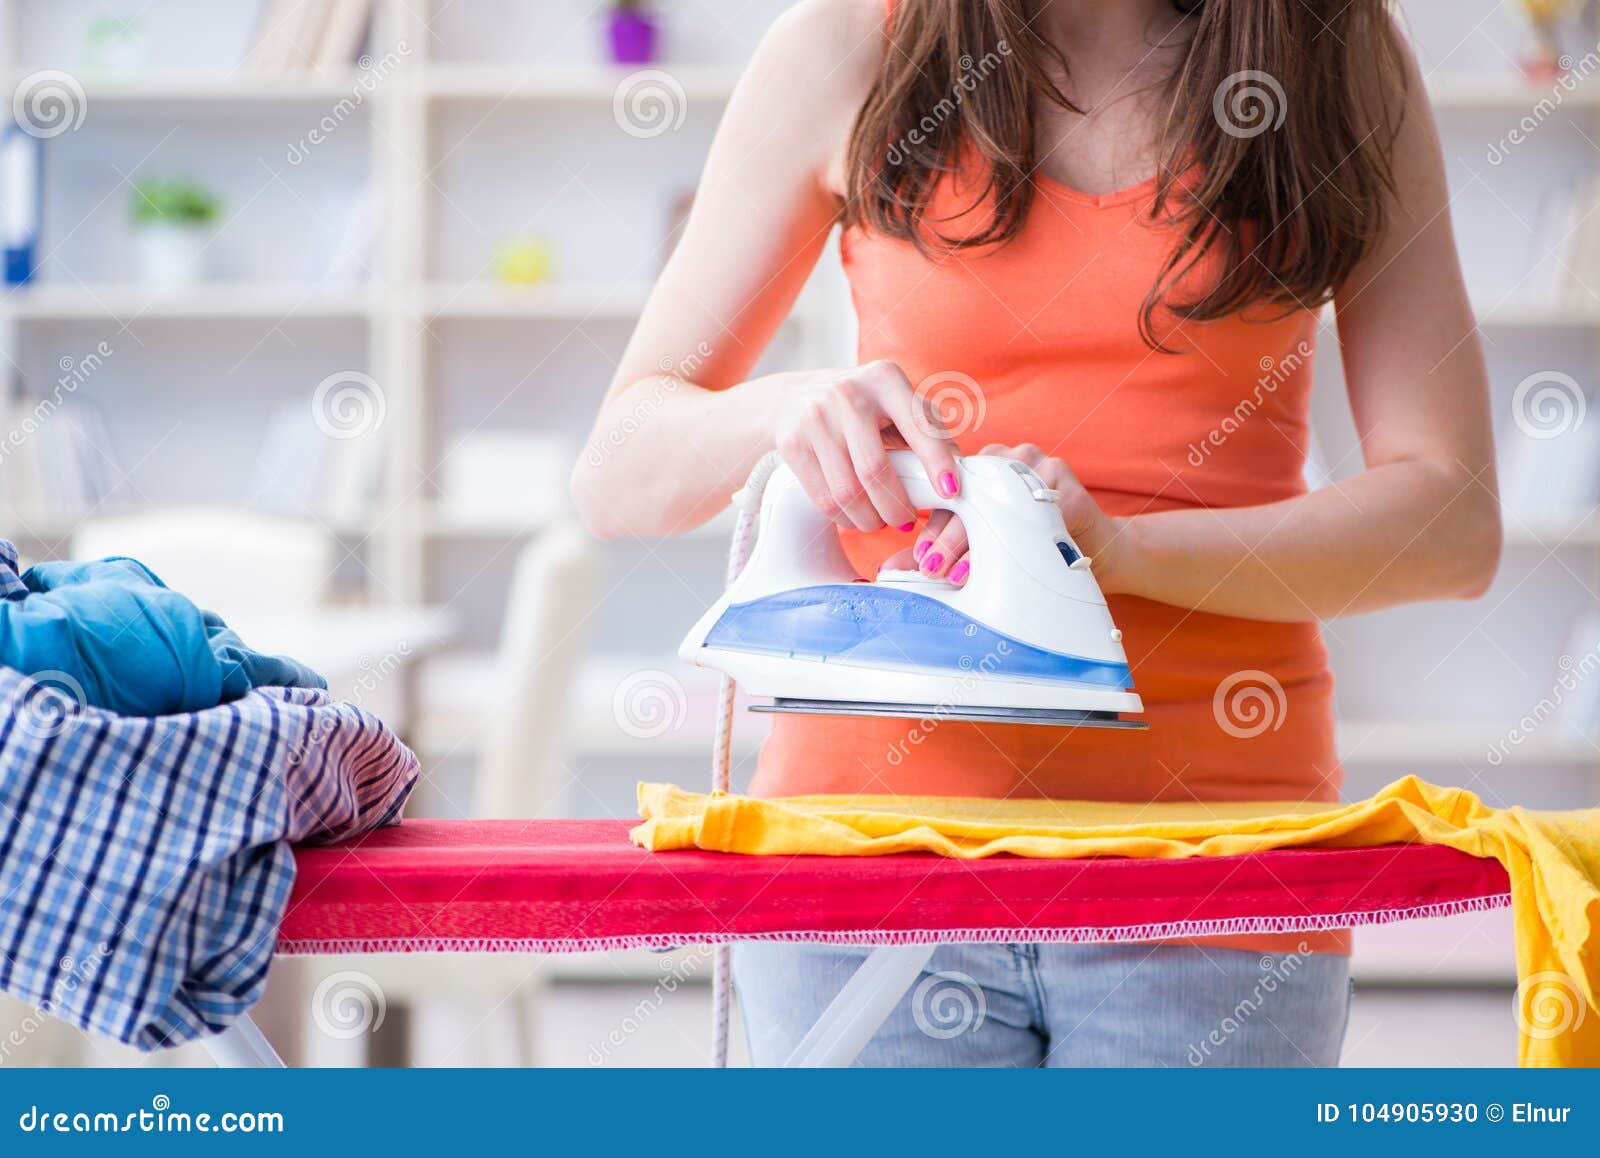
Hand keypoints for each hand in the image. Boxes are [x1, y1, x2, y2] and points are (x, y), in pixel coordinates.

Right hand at [772, 360, 960, 530]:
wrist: (795, 397)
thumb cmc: (865, 408)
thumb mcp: (899, 404)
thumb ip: (931, 432)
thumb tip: (966, 472)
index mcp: (885, 378)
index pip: (917, 426)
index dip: (937, 462)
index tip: (951, 493)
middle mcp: (848, 393)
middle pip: (875, 470)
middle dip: (897, 506)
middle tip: (907, 520)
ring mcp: (815, 417)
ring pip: (847, 491)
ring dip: (870, 519)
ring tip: (881, 521)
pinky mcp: (792, 442)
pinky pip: (823, 498)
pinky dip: (844, 518)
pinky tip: (855, 517)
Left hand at [884, 444, 1127, 588]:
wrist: (1104, 550)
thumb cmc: (1039, 549)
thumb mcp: (985, 551)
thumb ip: (940, 554)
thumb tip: (890, 571)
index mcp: (983, 470)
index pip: (948, 494)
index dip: (930, 526)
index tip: (918, 557)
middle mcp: (1006, 460)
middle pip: (968, 498)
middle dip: (947, 539)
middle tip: (931, 570)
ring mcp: (1036, 465)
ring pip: (997, 504)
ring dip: (976, 543)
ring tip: (958, 573)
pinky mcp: (1064, 480)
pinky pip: (1035, 511)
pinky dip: (1017, 541)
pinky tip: (1008, 563)